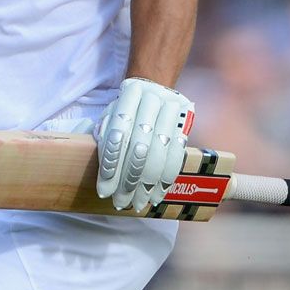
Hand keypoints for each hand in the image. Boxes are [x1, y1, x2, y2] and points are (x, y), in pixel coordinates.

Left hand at [94, 77, 194, 211]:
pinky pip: (177, 158)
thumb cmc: (126, 107)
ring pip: (159, 155)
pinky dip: (166, 180)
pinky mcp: (185, 125)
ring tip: (138, 204)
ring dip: (147, 185)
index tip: (104, 190)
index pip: (118, 135)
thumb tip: (105, 171)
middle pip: (140, 148)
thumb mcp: (110, 113)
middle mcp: (153, 101)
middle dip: (129, 181)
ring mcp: (172, 112)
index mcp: (130, 94)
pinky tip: (156, 195)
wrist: (155, 86)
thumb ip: (105, 135)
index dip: (111, 165)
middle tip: (120, 202)